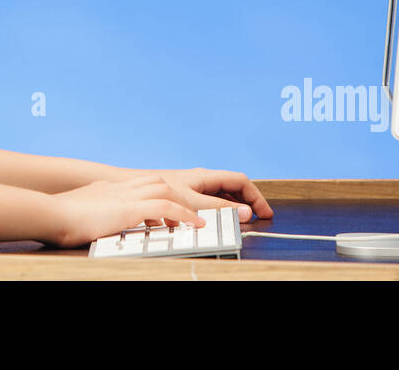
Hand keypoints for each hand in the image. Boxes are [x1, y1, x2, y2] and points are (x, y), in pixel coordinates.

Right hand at [46, 175, 206, 247]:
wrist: (50, 214)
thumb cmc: (56, 219)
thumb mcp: (77, 211)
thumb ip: (89, 212)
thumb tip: (89, 221)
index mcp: (107, 187)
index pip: (139, 184)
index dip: (156, 194)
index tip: (165, 211)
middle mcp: (118, 187)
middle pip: (157, 182)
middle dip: (174, 197)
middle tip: (184, 216)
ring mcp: (125, 195)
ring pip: (166, 191)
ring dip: (182, 205)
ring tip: (193, 223)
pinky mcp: (129, 208)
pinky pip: (166, 208)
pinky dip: (182, 215)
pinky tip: (193, 225)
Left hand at [135, 167, 273, 222]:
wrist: (133, 186)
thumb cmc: (159, 190)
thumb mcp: (194, 202)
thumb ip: (220, 208)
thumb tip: (246, 212)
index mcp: (208, 176)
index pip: (241, 181)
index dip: (256, 196)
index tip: (265, 212)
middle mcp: (203, 179)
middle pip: (234, 187)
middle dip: (248, 201)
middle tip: (259, 218)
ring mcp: (195, 186)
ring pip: (222, 195)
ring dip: (234, 207)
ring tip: (242, 222)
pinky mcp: (186, 194)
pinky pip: (210, 201)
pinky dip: (219, 211)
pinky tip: (216, 222)